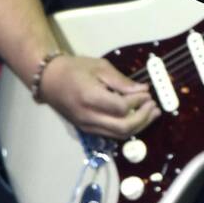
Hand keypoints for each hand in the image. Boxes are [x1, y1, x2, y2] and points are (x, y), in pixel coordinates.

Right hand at [38, 54, 160, 138]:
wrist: (49, 80)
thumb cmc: (74, 69)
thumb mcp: (99, 67)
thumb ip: (121, 81)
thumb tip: (143, 90)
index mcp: (90, 98)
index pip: (122, 108)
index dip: (139, 102)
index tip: (148, 92)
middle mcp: (88, 117)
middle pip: (123, 127)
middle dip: (143, 118)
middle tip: (154, 106)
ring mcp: (87, 126)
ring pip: (119, 135)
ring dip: (139, 126)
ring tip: (152, 114)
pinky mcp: (87, 130)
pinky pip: (111, 134)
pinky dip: (127, 128)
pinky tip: (137, 118)